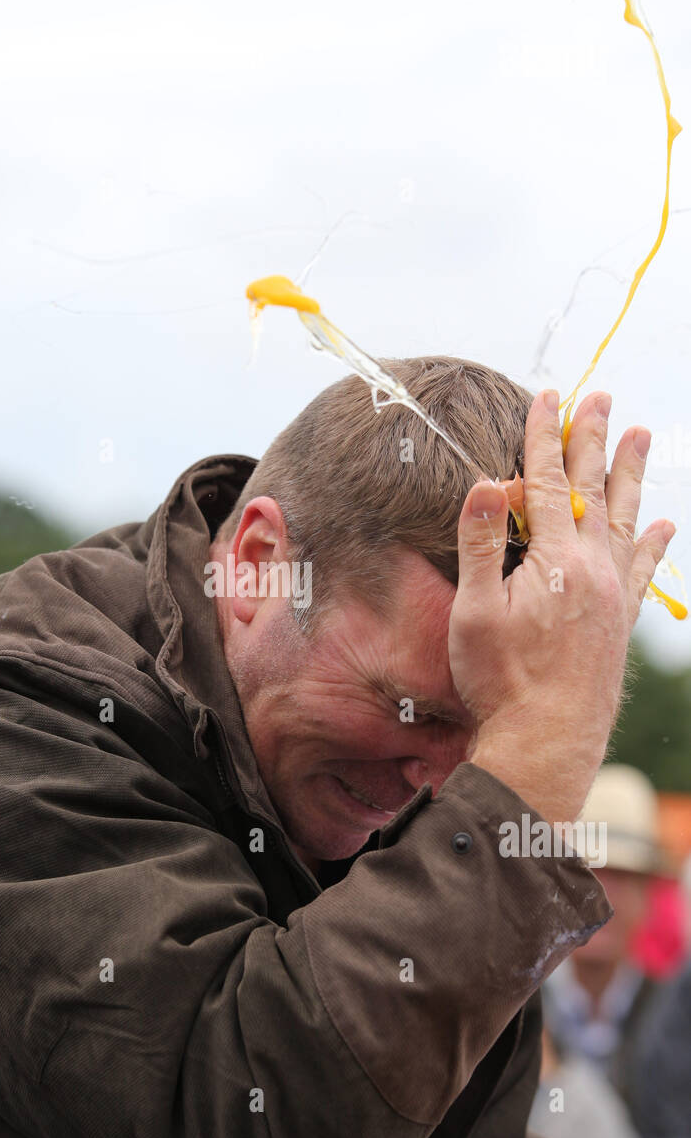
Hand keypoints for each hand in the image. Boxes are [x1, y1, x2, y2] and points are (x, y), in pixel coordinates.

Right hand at [448, 388, 673, 825]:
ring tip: (641, 437)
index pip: (551, 481)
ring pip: (627, 518)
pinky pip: (645, 567)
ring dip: (632, 474)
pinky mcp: (621, 622)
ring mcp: (615, 594)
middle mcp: (595, 568)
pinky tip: (664, 523)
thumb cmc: (501, 681)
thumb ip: (480, 544)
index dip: (546, 436)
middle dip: (595, 439)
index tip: (547, 396)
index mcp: (556, 559)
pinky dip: (655, 541)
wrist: (547, 742)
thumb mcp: (475, 612)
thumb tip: (487, 483)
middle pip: (596, 488)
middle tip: (602, 397)